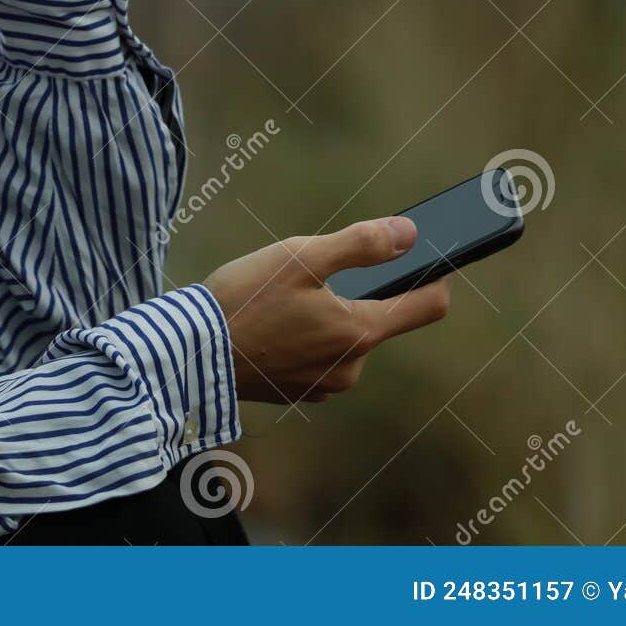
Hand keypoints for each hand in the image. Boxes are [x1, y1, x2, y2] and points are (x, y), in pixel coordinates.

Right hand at [202, 218, 451, 403]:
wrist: (188, 354)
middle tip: (314, 272)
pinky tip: (274, 323)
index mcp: (359, 331)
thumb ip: (361, 244)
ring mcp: (326, 384)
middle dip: (360, 291)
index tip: (430, 255)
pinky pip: (322, 357)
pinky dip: (308, 336)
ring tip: (283, 299)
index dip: (436, 275)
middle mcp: (352, 366)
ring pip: (347, 337)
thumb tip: (410, 233)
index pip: (429, 305)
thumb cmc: (243, 300)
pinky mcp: (301, 392)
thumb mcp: (300, 257)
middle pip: (381, 318)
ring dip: (330, 315)